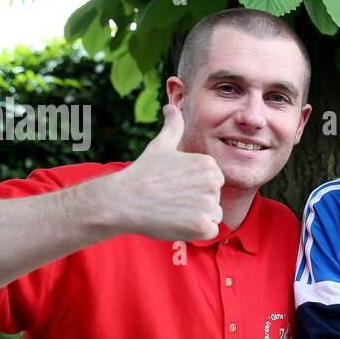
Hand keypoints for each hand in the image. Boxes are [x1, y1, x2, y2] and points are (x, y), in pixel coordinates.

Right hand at [109, 104, 223, 240]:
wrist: (123, 201)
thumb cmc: (142, 174)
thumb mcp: (160, 146)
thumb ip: (173, 127)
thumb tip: (171, 107)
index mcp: (208, 164)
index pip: (214, 183)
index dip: (195, 187)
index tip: (176, 186)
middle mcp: (212, 183)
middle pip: (215, 199)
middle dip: (197, 203)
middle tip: (172, 199)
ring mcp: (208, 204)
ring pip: (213, 215)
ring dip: (196, 217)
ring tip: (174, 210)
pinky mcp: (202, 226)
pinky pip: (210, 231)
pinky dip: (195, 231)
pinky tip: (177, 222)